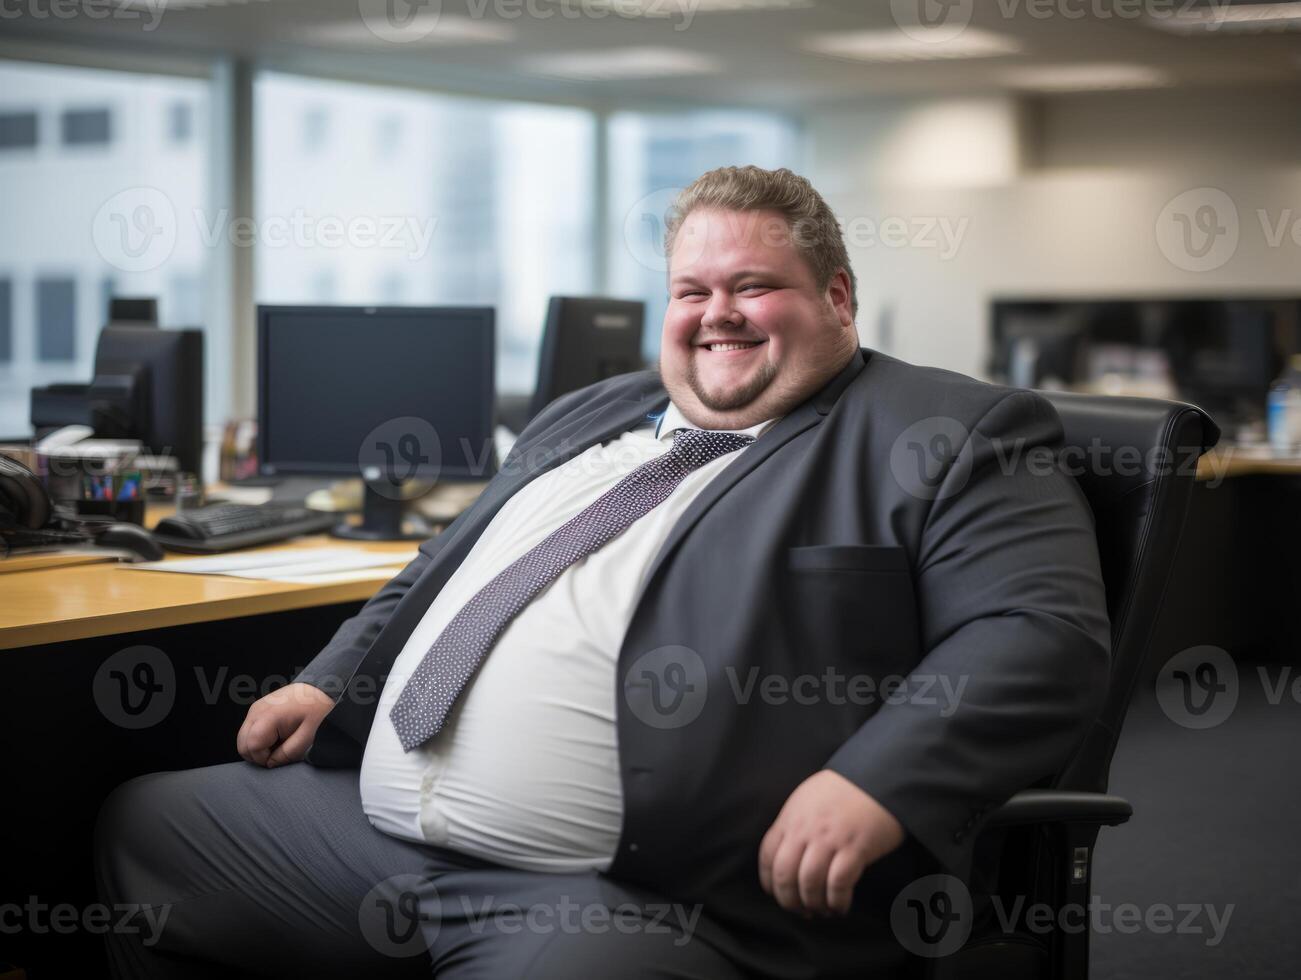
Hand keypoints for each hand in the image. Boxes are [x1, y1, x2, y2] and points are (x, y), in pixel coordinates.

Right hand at [236, 682, 334, 767]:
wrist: (322, 689)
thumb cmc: (318, 711)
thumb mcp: (308, 737)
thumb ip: (287, 754)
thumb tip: (270, 763)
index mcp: (268, 716)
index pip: (251, 747)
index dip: (263, 758)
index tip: (279, 756)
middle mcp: (257, 710)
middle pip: (242, 745)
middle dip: (258, 755)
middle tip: (278, 752)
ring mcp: (255, 708)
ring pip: (243, 739)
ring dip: (258, 747)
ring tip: (279, 743)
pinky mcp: (258, 709)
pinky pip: (249, 731)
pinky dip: (259, 739)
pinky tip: (277, 736)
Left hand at [758, 770, 904, 916]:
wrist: (880, 775)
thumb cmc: (846, 787)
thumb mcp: (808, 798)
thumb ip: (795, 822)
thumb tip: (787, 851)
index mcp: (791, 817)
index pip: (767, 856)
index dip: (769, 882)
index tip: (777, 894)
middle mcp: (806, 830)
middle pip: (784, 875)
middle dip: (789, 901)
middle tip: (801, 911)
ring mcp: (829, 839)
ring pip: (809, 883)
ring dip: (814, 904)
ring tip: (823, 911)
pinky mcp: (855, 848)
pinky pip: (838, 884)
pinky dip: (837, 901)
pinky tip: (840, 906)